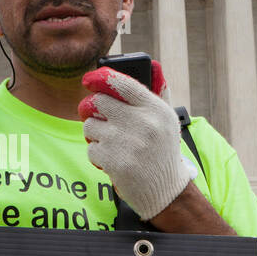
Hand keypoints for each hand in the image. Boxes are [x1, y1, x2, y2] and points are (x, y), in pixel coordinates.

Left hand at [78, 60, 195, 220]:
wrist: (165, 190)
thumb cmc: (162, 151)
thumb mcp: (168, 120)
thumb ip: (159, 93)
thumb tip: (154, 65)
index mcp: (155, 109)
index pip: (122, 83)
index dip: (101, 77)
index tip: (89, 80)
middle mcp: (142, 123)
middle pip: (99, 102)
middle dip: (94, 110)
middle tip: (100, 119)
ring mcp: (127, 142)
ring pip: (90, 125)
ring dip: (95, 134)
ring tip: (112, 144)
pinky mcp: (114, 161)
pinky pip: (90, 148)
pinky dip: (97, 155)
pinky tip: (113, 160)